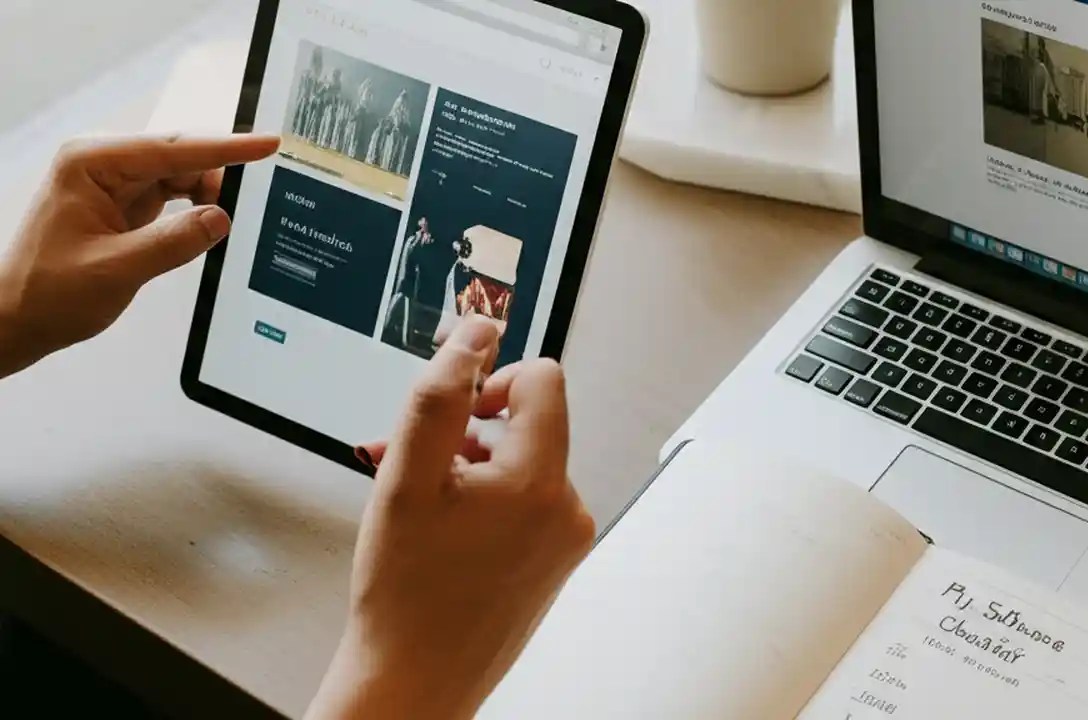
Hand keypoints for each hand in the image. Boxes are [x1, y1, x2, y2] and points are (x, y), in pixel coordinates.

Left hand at [0, 133, 278, 376]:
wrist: (16, 318)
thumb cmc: (46, 293)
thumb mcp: (117, 270)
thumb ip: (173, 243)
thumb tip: (219, 220)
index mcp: (90, 164)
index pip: (172, 148)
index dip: (225, 149)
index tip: (265, 145)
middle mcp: (100, 164)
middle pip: (180, 157)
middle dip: (217, 176)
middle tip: (251, 201)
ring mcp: (113, 183)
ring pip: (180, 176)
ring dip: (206, 196)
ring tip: (225, 223)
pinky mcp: (123, 205)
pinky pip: (171, 196)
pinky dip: (194, 210)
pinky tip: (208, 223)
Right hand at [308, 318, 594, 719]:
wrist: (413, 682)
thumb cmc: (406, 596)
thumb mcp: (406, 478)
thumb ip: (441, 395)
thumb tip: (476, 335)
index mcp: (540, 481)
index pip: (544, 379)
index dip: (491, 379)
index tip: (453, 408)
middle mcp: (566, 508)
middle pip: (526, 423)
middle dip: (464, 429)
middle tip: (410, 458)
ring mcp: (563, 539)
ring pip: (518, 465)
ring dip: (464, 466)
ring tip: (413, 498)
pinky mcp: (551, 561)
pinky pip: (521, 503)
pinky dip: (479, 500)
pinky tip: (436, 524)